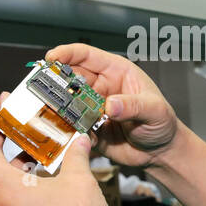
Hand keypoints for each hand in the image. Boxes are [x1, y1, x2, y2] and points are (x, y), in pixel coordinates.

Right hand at [44, 43, 179, 169]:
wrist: (161, 152)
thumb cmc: (162, 123)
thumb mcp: (154, 110)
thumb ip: (133, 106)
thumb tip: (110, 105)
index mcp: (116, 72)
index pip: (86, 56)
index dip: (67, 54)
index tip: (50, 58)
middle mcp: (101, 87)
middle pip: (70, 78)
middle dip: (55, 82)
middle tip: (42, 89)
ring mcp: (92, 108)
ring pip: (67, 103)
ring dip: (57, 107)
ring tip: (49, 112)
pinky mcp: (89, 129)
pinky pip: (71, 127)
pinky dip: (65, 129)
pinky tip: (65, 133)